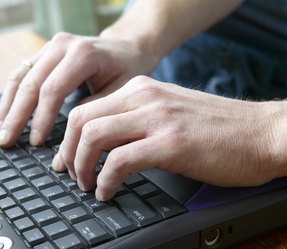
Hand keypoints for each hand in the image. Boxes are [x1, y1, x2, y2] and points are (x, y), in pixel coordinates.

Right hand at [0, 32, 154, 146]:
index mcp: (83, 54)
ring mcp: (51, 45)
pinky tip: (7, 113)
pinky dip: (12, 95)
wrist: (127, 47)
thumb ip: (92, 115)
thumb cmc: (126, 71)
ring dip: (8, 106)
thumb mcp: (119, 93)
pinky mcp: (45, 51)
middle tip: (6, 141)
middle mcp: (62, 45)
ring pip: (20, 76)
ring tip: (2, 131)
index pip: (52, 90)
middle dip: (16, 116)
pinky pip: (22, 72)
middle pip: (31, 83)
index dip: (41, 119)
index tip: (36, 142)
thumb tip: (64, 149)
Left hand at [52, 76, 280, 200]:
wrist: (262, 132)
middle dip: (68, 152)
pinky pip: (119, 161)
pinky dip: (105, 180)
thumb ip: (137, 119)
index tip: (67, 158)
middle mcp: (144, 98)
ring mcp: (157, 119)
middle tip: (72, 174)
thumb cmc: (217, 127)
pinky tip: (108, 191)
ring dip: (82, 166)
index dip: (69, 137)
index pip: (86, 107)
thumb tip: (107, 140)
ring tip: (88, 185)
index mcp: (140, 89)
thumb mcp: (168, 111)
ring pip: (93, 136)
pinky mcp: (170, 144)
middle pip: (81, 119)